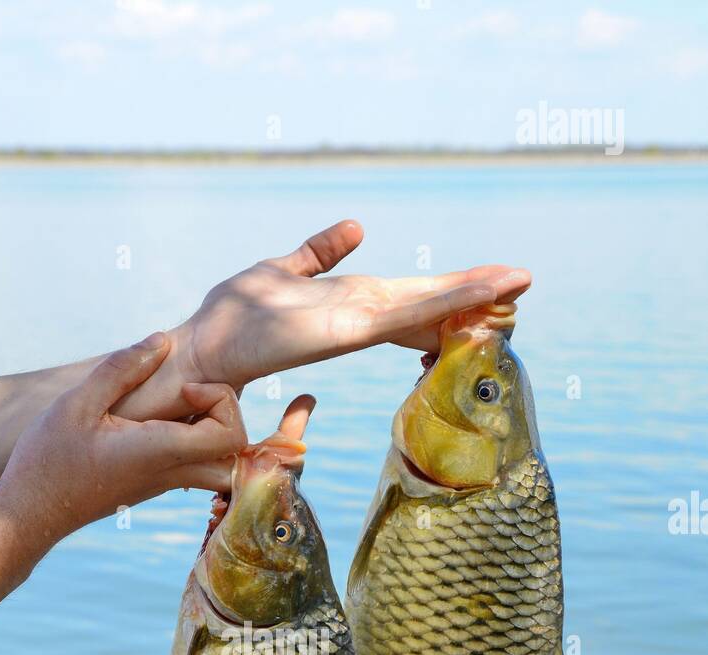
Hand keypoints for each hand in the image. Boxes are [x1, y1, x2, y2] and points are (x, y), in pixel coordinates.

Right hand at [0, 334, 245, 540]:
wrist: (30, 514)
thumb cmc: (47, 461)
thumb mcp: (77, 404)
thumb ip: (121, 369)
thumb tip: (163, 341)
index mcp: (160, 453)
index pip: (231, 433)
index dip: (220, 398)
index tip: (182, 386)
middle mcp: (172, 473)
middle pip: (237, 455)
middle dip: (228, 416)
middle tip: (190, 397)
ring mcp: (165, 483)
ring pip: (220, 464)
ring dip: (211, 428)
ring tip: (174, 404)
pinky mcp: (153, 483)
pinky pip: (195, 465)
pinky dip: (192, 437)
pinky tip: (154, 416)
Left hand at [174, 219, 530, 388]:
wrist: (203, 352)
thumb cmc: (237, 319)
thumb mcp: (282, 272)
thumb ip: (318, 253)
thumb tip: (354, 228)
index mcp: (352, 301)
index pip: (415, 295)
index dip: (455, 288)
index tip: (497, 279)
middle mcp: (361, 313)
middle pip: (430, 301)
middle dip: (478, 292)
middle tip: (525, 282)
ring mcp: (357, 323)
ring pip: (425, 306)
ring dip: (471, 293)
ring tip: (517, 282)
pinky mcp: (347, 329)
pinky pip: (401, 314)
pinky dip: (436, 304)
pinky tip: (467, 293)